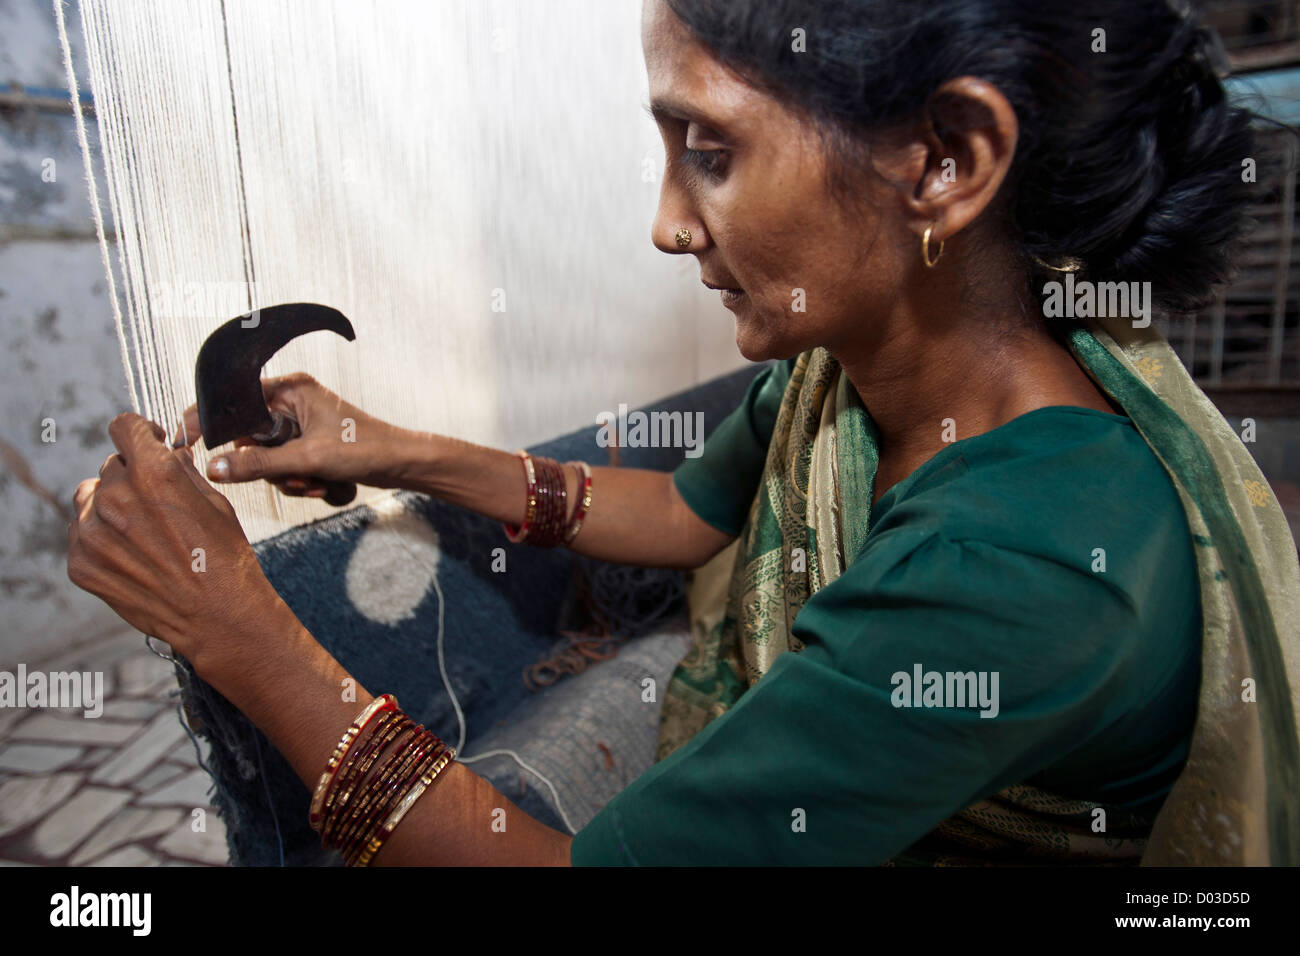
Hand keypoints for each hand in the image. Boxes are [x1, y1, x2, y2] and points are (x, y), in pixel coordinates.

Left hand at [67, 413, 281, 670]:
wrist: (218, 616)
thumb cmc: (224, 558)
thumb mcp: (215, 503)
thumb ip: (182, 472)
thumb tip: (168, 454)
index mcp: (154, 473)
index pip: (124, 427)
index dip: (139, 433)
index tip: (147, 445)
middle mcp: (116, 497)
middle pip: (111, 467)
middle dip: (132, 478)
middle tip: (156, 505)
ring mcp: (92, 532)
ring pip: (91, 499)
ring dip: (111, 507)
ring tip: (142, 534)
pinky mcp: (81, 563)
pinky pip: (82, 535)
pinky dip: (102, 540)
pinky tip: (134, 557)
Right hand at [174, 372, 404, 494]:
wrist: (403, 464)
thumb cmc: (365, 449)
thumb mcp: (307, 459)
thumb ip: (259, 465)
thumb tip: (214, 469)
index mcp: (290, 389)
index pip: (233, 400)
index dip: (208, 422)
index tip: (185, 441)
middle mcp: (292, 402)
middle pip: (250, 438)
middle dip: (269, 467)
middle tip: (294, 477)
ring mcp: (300, 424)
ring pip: (268, 458)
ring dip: (287, 478)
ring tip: (315, 483)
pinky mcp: (309, 444)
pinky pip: (286, 466)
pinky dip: (299, 480)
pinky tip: (321, 486)